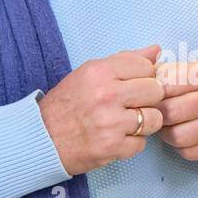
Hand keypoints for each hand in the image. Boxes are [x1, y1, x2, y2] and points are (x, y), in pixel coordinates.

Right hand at [37, 45, 165, 176]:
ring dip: (144, 123)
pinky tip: (117, 137)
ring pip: (155, 119)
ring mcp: (111, 122)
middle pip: (155, 91)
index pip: (146, 66)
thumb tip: (156, 51)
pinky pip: (142, 143)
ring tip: (126, 123)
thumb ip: (124, 60)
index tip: (134, 85)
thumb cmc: (65, 105)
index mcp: (100, 72)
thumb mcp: (88, 73)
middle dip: (148, 99)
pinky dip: (132, 143)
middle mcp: (107, 95)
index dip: (144, 77)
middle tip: (132, 105)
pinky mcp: (113, 147)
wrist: (41, 139)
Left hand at [154, 57, 197, 160]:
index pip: (166, 85)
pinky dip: (181, 147)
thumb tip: (140, 76)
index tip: (152, 97)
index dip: (152, 94)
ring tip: (171, 126)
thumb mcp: (192, 69)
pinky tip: (185, 136)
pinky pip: (189, 153)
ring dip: (168, 134)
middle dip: (159, 116)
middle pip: (170, 113)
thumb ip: (166, 70)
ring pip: (177, 137)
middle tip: (159, 114)